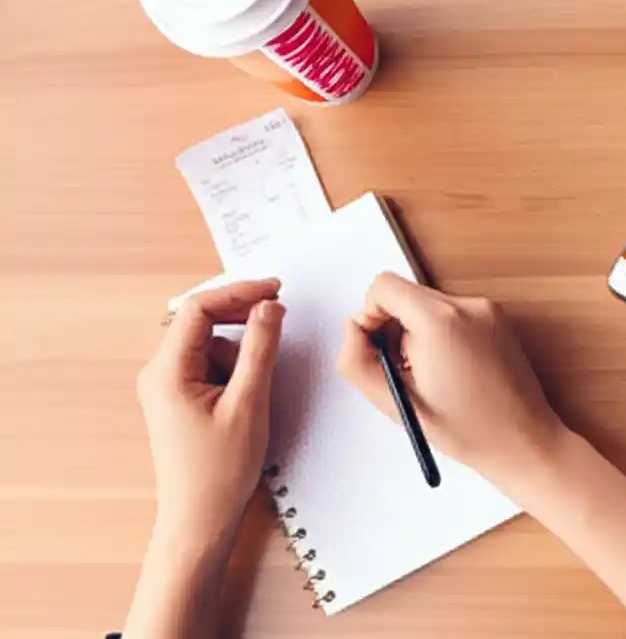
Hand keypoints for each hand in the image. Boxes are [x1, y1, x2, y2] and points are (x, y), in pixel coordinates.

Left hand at [136, 279, 284, 538]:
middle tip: (280, 319)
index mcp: (167, 370)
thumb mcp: (249, 403)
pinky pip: (210, 366)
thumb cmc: (219, 470)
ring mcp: (167, 387)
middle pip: (203, 323)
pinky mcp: (180, 400)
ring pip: (211, 346)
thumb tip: (270, 307)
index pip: (199, 308)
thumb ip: (261, 349)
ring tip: (257, 390)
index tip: (276, 290)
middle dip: (242, 320)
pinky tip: (248, 398)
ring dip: (241, 353)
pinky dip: (234, 371)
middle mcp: (159, 373)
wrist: (199, 520)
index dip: (239, 292)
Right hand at [336, 272, 566, 489]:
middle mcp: (467, 306)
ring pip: (430, 306)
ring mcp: (487, 310)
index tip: (378, 347)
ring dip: (420, 334)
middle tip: (406, 371)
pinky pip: (454, 314)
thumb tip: (352, 327)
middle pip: (407, 295)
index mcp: (440, 322)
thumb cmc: (467, 430)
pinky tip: (454, 372)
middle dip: (396, 329)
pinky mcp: (499, 319)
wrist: (522, 441)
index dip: (370, 315)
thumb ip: (357, 360)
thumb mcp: (396, 402)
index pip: (384, 286)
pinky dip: (444, 336)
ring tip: (434, 376)